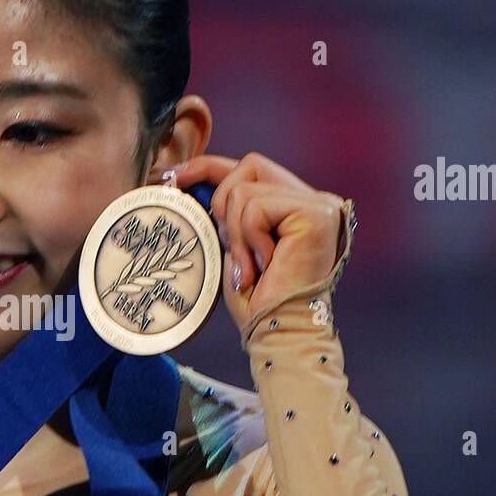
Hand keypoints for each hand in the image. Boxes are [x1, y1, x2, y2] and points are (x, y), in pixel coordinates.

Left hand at [167, 152, 346, 330]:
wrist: (278, 331)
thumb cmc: (256, 299)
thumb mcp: (232, 244)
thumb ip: (226, 211)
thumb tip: (184, 178)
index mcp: (297, 204)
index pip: (251, 168)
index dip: (211, 166)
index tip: (175, 177)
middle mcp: (315, 200)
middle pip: (250, 165)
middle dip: (223, 204)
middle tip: (230, 247)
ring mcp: (320, 204)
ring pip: (246, 191)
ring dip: (236, 234)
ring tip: (251, 267)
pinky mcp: (316, 212)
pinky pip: (255, 208)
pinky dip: (248, 239)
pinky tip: (264, 265)